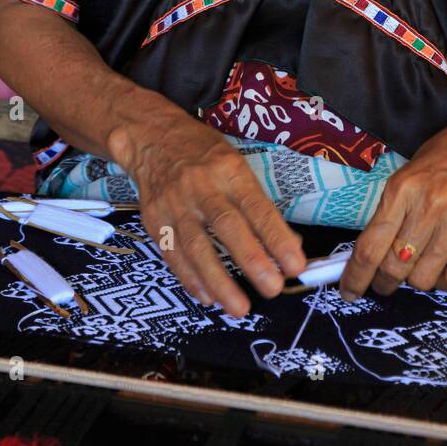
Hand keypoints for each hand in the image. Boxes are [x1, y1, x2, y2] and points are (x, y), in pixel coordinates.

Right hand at [109, 112, 306, 317]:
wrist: (151, 137)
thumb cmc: (203, 153)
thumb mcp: (235, 164)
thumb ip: (258, 203)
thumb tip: (287, 243)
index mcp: (229, 170)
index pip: (257, 207)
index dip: (277, 238)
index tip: (295, 265)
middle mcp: (201, 186)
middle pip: (227, 226)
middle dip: (252, 261)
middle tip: (272, 289)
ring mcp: (175, 203)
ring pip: (197, 247)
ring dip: (219, 281)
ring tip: (239, 307)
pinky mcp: (154, 219)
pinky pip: (173, 254)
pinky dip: (190, 278)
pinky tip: (208, 296)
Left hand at [338, 106, 446, 300]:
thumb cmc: (446, 157)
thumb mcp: (407, 175)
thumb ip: (389, 212)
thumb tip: (367, 255)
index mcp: (402, 189)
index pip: (370, 246)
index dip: (355, 277)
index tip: (348, 291)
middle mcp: (429, 207)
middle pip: (393, 267)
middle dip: (383, 283)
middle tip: (383, 281)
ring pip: (422, 279)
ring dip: (414, 280)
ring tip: (418, 265)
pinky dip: (445, 282)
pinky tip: (443, 267)